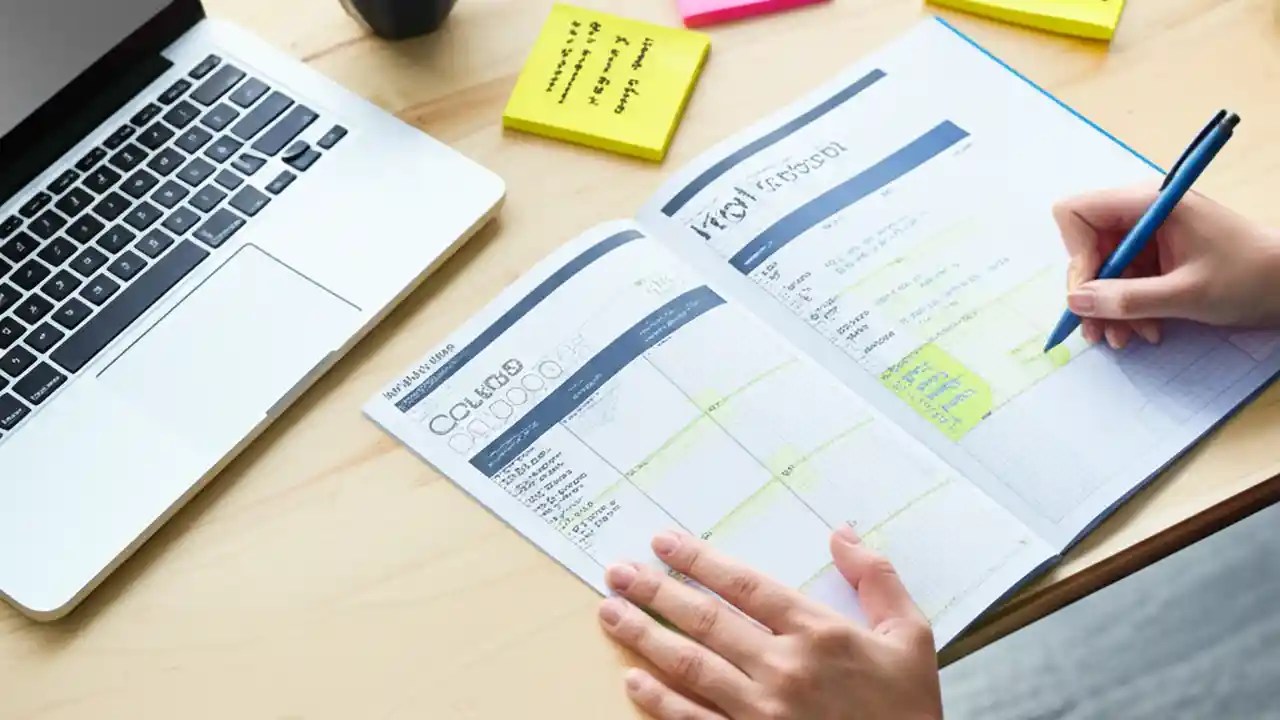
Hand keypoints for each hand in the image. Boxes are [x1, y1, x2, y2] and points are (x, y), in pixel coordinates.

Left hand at [596, 527, 941, 719]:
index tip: (663, 542)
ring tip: (611, 612)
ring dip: (644, 636)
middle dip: (655, 592)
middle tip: (618, 572)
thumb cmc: (909, 710)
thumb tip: (843, 534)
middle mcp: (784, 668)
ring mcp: (762, 712)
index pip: (744, 585)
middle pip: (705, 620)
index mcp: (819, 632)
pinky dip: (659, 700)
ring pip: (690, 665)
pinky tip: (633, 680)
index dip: (699, 559)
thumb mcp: (913, 637)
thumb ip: (878, 580)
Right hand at [1053, 184, 1279, 348]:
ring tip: (1125, 339)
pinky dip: (1128, 307)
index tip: (1089, 292)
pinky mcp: (1157, 253)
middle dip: (1092, 291)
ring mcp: (1149, 233)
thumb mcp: (1186, 294)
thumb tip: (1075, 302)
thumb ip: (1127, 299)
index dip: (1075, 253)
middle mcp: (1142, 212)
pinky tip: (1146, 329)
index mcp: (1148, 202)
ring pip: (1103, 268)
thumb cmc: (1248, 277)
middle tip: (1097, 330)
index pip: (1077, 213)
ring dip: (1109, 307)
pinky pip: (1124, 278)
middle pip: (1086, 245)